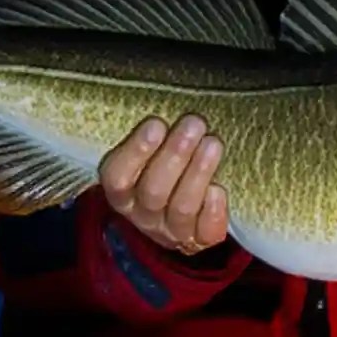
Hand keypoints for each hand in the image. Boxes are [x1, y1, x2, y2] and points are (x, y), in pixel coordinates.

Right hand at [98, 114, 228, 254]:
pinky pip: (206, 232)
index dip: (135, 152)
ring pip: (181, 208)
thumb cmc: (168, 162)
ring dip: (198, 173)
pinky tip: (219, 189)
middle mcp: (143, 215)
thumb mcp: (153, 148)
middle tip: (194, 123)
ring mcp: (171, 231)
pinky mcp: (199, 240)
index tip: (156, 123)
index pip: (117, 177)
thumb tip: (168, 96)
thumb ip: (154, 132)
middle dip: (175, 155)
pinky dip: (214, 211)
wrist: (189, 207)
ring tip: (213, 143)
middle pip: (153, 191)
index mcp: (123, 191)